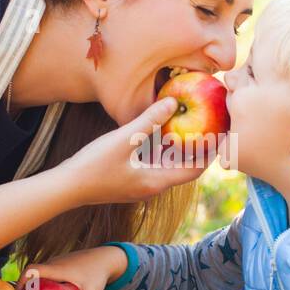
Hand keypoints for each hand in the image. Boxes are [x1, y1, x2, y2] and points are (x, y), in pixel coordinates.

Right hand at [20, 245, 127, 289]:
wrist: (105, 258)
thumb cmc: (98, 274)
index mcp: (57, 268)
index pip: (32, 270)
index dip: (21, 281)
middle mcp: (53, 263)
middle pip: (31, 273)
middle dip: (24, 287)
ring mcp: (56, 262)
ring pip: (38, 273)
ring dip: (33, 285)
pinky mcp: (59, 264)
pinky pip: (46, 273)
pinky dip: (42, 283)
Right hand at [57, 97, 215, 205]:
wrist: (66, 188)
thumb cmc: (93, 166)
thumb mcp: (123, 139)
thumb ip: (149, 120)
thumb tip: (173, 102)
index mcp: (157, 181)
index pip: (194, 169)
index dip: (210, 152)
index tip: (223, 134)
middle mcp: (153, 186)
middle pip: (184, 167)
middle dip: (197, 147)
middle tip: (210, 126)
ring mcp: (141, 185)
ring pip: (168, 165)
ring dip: (179, 148)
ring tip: (192, 126)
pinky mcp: (130, 180)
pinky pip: (154, 164)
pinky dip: (162, 150)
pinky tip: (161, 133)